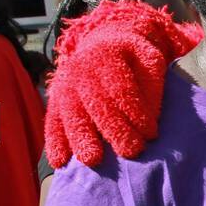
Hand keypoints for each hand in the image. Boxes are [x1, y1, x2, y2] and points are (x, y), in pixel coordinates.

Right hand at [45, 0, 199, 167]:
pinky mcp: (56, 102)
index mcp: (106, 56)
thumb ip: (151, 85)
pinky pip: (53, 122)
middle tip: (130, 151)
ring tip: (93, 160)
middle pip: (97, 103)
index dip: (136, 112)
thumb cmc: (133, 59)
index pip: (121, 88)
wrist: (103, 43)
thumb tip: (150, 117)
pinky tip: (59, 161)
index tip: (151, 134)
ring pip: (72, 114)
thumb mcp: (149, 60)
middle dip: (114, 129)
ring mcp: (65, 87)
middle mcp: (81, 70)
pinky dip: (55, 142)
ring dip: (81, 138)